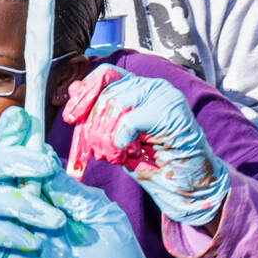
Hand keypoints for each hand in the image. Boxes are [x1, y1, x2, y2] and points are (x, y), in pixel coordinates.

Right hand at [0, 107, 166, 257]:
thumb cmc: (115, 256)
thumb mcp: (97, 211)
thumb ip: (65, 186)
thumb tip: (40, 156)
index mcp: (43, 188)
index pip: (14, 154)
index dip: (10, 135)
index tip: (21, 121)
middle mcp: (20, 205)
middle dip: (8, 160)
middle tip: (41, 168)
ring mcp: (9, 232)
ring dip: (18, 202)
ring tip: (55, 221)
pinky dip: (7, 232)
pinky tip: (35, 243)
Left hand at [63, 65, 229, 226]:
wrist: (185, 183)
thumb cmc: (150, 160)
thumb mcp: (114, 135)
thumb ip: (96, 112)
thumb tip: (73, 87)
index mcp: (139, 87)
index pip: (105, 74)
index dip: (84, 94)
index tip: (71, 118)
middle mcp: (152, 86)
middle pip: (106, 93)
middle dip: (92, 125)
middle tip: (96, 150)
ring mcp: (164, 96)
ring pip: (115, 104)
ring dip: (105, 136)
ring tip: (112, 154)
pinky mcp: (170, 111)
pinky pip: (129, 121)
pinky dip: (120, 140)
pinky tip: (127, 152)